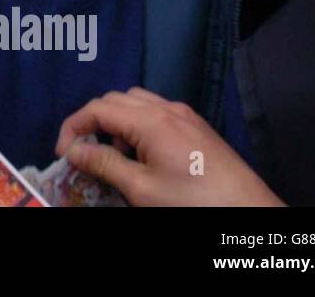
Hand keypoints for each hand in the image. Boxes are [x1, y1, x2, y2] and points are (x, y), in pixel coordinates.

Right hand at [54, 87, 283, 206]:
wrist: (250, 214)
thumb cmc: (193, 202)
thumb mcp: (142, 189)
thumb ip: (105, 165)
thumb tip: (73, 151)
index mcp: (151, 120)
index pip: (98, 108)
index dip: (73, 128)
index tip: (64, 155)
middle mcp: (168, 108)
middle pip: (115, 99)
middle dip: (93, 122)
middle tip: (84, 154)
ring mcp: (186, 116)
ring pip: (137, 103)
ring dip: (117, 122)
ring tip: (116, 156)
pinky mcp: (198, 128)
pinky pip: (157, 113)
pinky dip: (139, 126)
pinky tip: (143, 156)